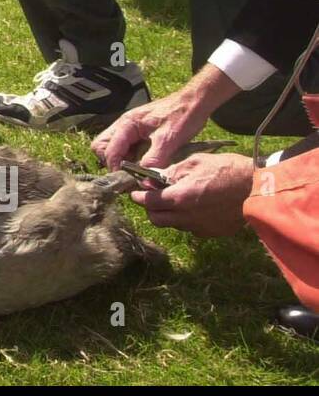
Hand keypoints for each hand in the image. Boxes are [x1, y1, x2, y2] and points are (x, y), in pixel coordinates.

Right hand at [93, 85, 214, 170]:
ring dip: (121, 161)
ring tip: (137, 172)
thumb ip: (154, 159)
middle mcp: (124, 125)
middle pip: (102, 146)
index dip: (115, 166)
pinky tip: (144, 164)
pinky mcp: (138, 131)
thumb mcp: (169, 139)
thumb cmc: (183, 115)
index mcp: (127, 124)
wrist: (195, 102)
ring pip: (113, 147)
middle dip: (112, 162)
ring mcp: (130, 128)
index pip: (108, 149)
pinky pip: (125, 147)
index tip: (127, 180)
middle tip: (128, 174)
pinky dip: (130, 157)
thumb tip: (144, 179)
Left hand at [130, 153, 253, 237]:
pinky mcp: (214, 233)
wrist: (259, 188)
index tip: (135, 193)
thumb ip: (170, 173)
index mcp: (180, 198)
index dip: (139, 197)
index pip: (149, 203)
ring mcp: (201, 228)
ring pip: (174, 225)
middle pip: (157, 219)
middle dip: (150, 208)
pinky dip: (186, 219)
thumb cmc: (228, 169)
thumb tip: (151, 179)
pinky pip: (192, 228)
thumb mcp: (195, 162)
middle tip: (152, 196)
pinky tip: (194, 206)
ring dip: (169, 214)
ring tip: (176, 199)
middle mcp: (187, 218)